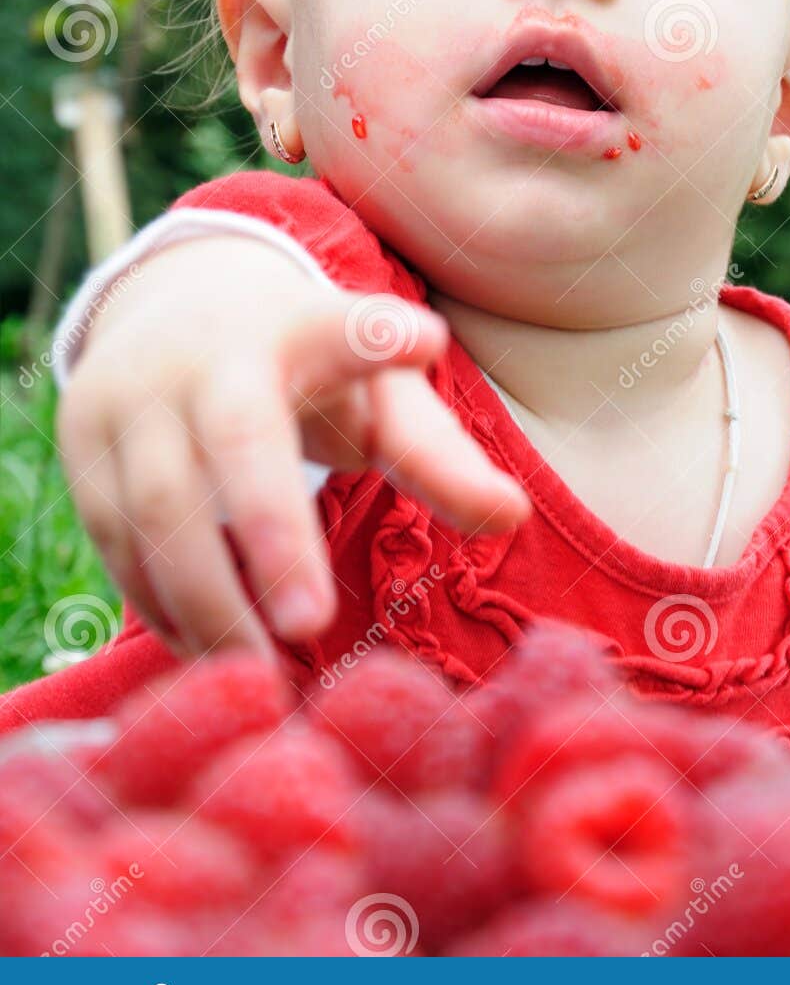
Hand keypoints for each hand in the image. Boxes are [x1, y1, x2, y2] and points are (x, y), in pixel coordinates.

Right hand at [57, 236, 528, 659]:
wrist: (179, 309)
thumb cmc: (307, 372)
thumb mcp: (374, 397)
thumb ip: (437, 457)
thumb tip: (511, 518)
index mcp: (301, 331)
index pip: (344, 326)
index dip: (377, 337)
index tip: (426, 339)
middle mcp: (209, 357)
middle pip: (236, 444)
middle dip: (271, 532)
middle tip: (309, 623)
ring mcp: (133, 397)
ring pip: (159, 508)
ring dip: (210, 602)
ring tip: (265, 676)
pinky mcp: (83, 446)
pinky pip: (113, 541)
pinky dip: (159, 605)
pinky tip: (210, 651)